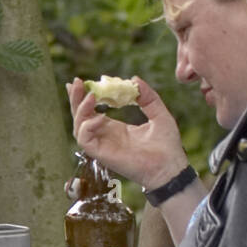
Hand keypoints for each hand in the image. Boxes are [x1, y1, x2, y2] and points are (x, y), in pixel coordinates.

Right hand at [66, 77, 189, 190]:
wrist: (170, 167)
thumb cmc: (167, 145)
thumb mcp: (159, 113)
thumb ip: (148, 97)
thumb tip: (134, 79)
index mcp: (115, 129)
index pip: (92, 112)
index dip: (84, 98)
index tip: (82, 82)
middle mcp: (105, 137)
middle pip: (81, 118)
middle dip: (76, 100)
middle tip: (77, 82)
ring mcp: (103, 146)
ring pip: (79, 129)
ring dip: (80, 111)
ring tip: (90, 97)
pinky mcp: (103, 155)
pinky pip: (85, 140)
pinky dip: (87, 127)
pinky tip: (100, 116)